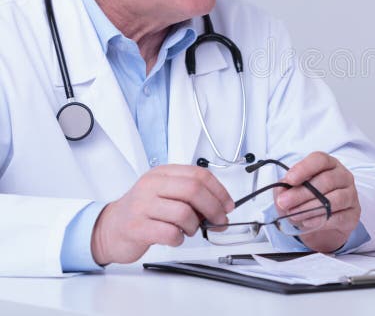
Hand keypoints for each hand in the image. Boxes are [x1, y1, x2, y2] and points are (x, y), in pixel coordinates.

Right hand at [91, 165, 233, 264]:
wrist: (108, 229)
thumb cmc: (142, 212)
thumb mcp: (165, 194)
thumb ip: (191, 196)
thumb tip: (221, 208)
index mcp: (162, 173)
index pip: (199, 175)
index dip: (219, 191)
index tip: (228, 205)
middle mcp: (151, 185)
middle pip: (194, 190)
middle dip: (214, 208)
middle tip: (219, 220)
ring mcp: (142, 205)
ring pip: (184, 213)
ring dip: (194, 226)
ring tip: (188, 230)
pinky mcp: (136, 227)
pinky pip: (170, 233)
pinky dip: (179, 239)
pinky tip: (175, 238)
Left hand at [275, 151, 360, 252]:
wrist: (322, 227)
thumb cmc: (308, 202)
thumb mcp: (292, 193)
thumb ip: (285, 189)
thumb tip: (281, 189)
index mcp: (329, 165)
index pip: (320, 160)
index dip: (304, 168)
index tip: (289, 179)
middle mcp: (343, 176)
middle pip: (326, 180)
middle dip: (302, 192)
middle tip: (284, 202)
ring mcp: (351, 195)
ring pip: (334, 199)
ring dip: (310, 208)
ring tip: (294, 215)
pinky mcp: (353, 214)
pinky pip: (339, 217)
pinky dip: (320, 220)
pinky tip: (307, 222)